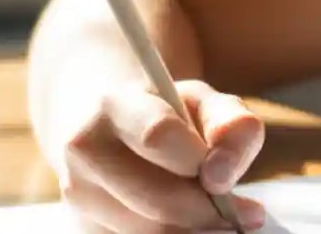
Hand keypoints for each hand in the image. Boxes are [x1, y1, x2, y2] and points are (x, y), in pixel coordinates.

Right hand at [58, 79, 266, 232]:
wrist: (97, 119)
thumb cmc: (162, 109)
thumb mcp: (201, 100)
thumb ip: (230, 124)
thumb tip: (223, 175)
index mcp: (116, 104)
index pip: (158, 135)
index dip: (200, 161)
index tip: (225, 179)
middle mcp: (86, 150)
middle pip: (156, 200)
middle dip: (207, 212)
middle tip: (243, 215)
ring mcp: (76, 193)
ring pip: (148, 232)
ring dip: (193, 230)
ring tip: (216, 215)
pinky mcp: (81, 226)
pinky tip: (187, 223)